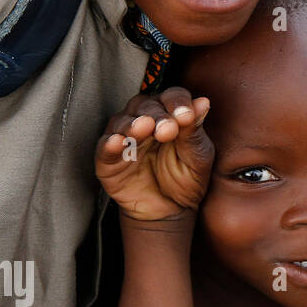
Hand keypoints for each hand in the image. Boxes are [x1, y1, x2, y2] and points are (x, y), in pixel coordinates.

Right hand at [95, 87, 213, 224]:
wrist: (170, 210)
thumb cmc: (186, 178)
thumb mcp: (198, 156)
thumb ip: (195, 131)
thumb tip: (203, 101)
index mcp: (170, 114)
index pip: (172, 97)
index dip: (178, 102)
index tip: (186, 114)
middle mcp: (144, 120)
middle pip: (146, 105)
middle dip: (157, 115)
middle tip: (168, 128)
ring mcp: (124, 138)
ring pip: (122, 121)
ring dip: (133, 124)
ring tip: (144, 127)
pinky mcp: (107, 160)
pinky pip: (104, 148)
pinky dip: (109, 144)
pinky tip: (117, 142)